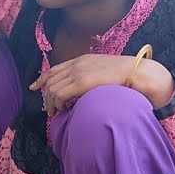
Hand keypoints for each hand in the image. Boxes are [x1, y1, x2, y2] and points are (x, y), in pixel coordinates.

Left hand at [30, 53, 174, 117]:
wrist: (138, 72)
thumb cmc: (127, 75)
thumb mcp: (104, 70)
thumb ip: (91, 75)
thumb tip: (83, 88)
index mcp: (82, 60)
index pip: (55, 69)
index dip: (42, 79)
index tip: (35, 88)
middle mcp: (77, 64)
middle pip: (51, 80)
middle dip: (46, 96)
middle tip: (49, 109)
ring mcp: (78, 72)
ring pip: (52, 89)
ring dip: (51, 103)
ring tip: (55, 113)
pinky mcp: (81, 82)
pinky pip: (59, 94)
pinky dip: (57, 104)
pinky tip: (62, 110)